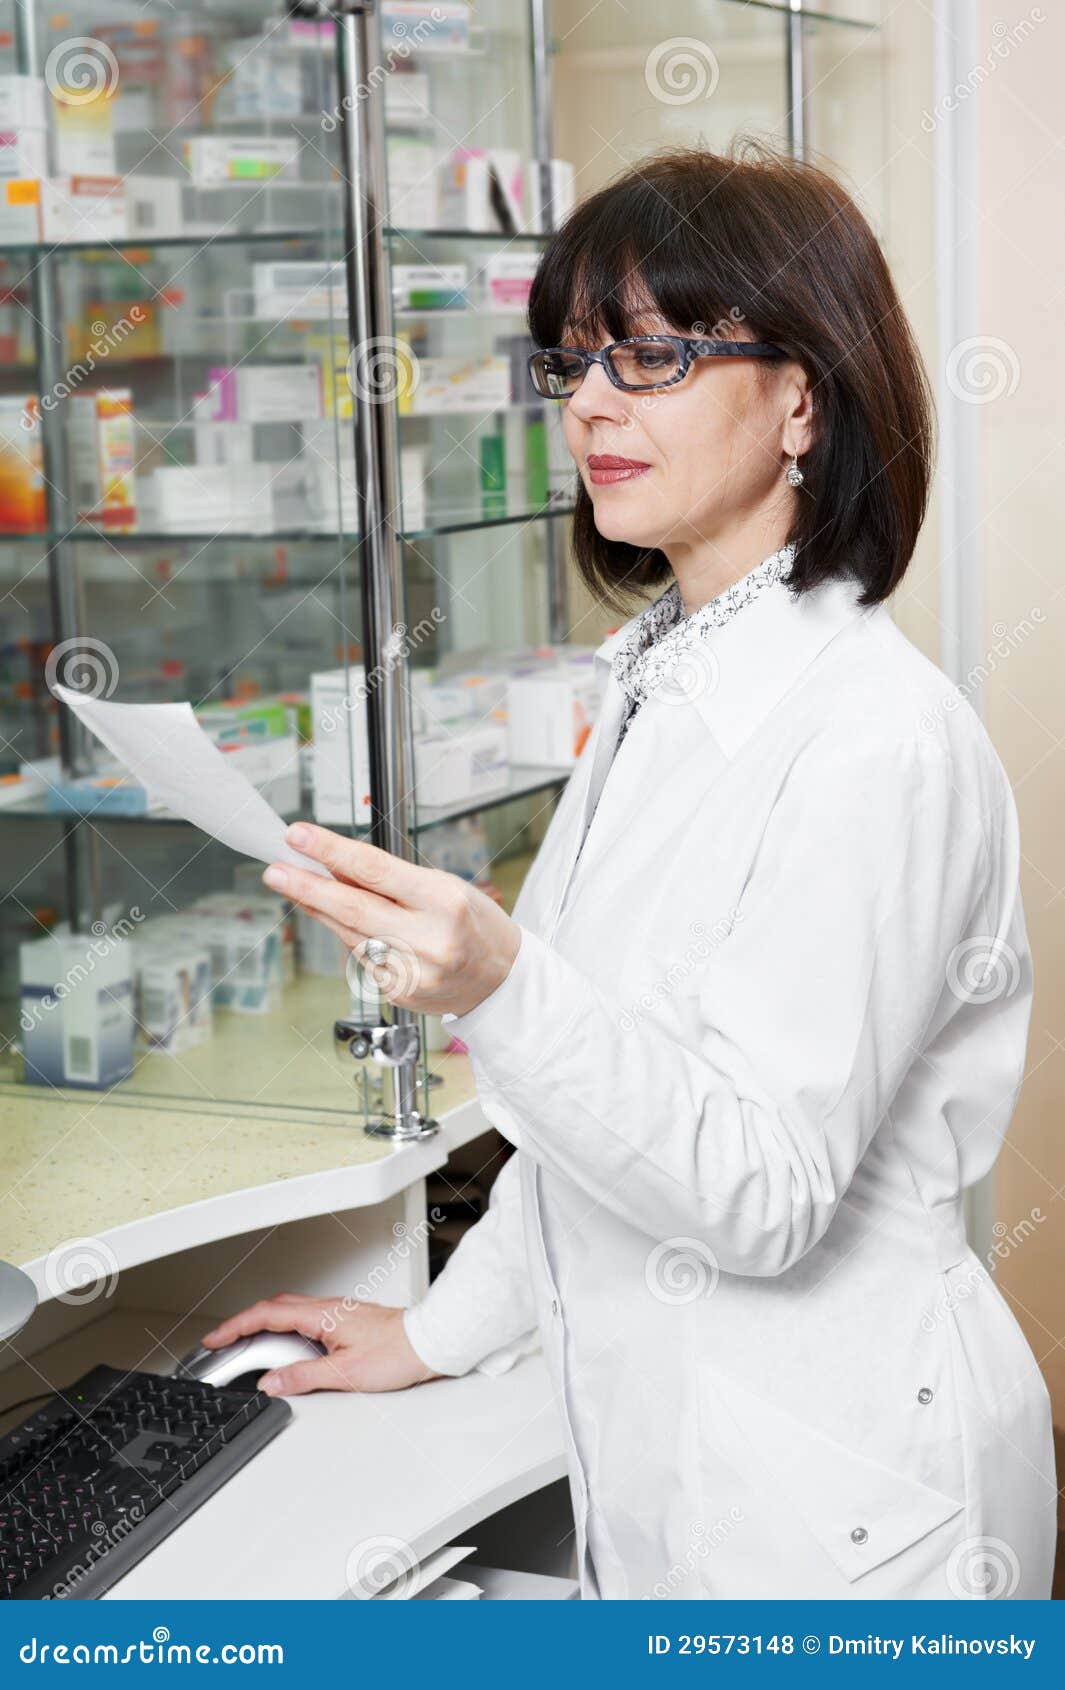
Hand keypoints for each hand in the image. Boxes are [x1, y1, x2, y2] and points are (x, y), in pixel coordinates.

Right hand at [200, 1294, 438, 1396]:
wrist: (429, 1343)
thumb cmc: (397, 1353)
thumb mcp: (345, 1374)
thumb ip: (303, 1377)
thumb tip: (270, 1383)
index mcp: (322, 1315)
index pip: (267, 1315)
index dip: (235, 1326)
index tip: (214, 1338)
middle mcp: (327, 1308)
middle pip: (274, 1307)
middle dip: (243, 1322)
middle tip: (223, 1342)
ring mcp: (337, 1312)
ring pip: (290, 1311)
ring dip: (264, 1323)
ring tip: (247, 1346)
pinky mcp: (346, 1320)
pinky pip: (305, 1317)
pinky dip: (285, 1328)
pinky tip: (286, 1346)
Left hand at [261, 822, 520, 1017]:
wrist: (500, 979)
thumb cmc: (474, 924)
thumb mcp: (443, 886)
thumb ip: (390, 879)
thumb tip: (336, 864)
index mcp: (444, 901)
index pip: (374, 869)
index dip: (330, 851)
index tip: (298, 836)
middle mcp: (428, 939)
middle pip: (352, 907)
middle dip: (306, 886)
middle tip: (275, 869)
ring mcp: (411, 971)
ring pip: (348, 933)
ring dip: (317, 907)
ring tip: (294, 884)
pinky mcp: (397, 992)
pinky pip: (360, 955)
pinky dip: (347, 934)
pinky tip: (345, 921)